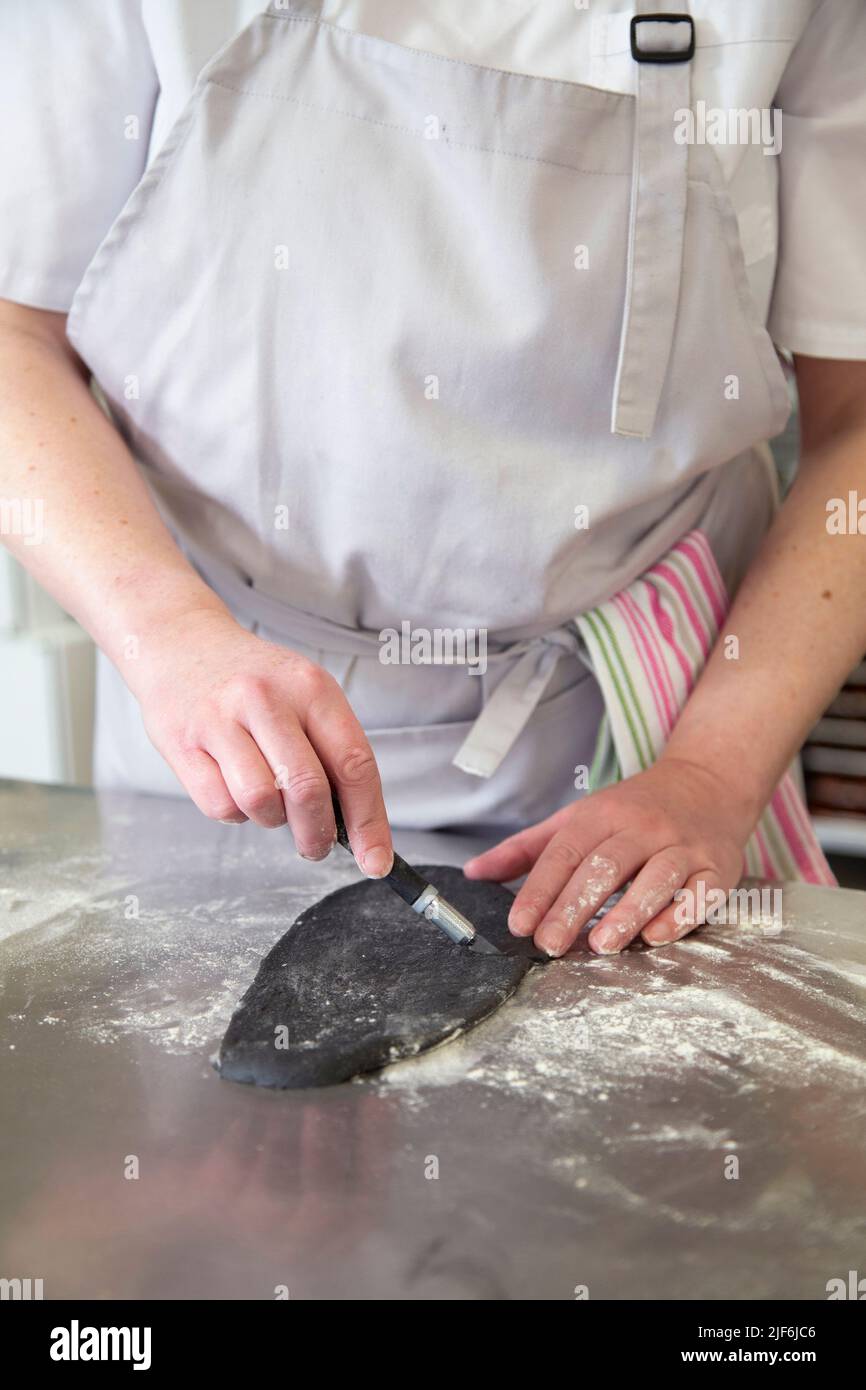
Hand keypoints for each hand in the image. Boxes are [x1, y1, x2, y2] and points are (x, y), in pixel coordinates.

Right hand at [127, 606, 392, 874]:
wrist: (181, 642)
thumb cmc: (254, 680)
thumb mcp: (304, 693)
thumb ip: (332, 749)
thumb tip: (358, 826)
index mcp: (311, 687)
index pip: (354, 764)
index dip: (369, 822)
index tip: (376, 861)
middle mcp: (266, 698)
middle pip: (308, 790)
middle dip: (317, 834)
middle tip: (315, 846)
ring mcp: (219, 719)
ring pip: (260, 803)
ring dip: (271, 821)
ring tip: (269, 805)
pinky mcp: (181, 742)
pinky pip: (219, 806)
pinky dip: (234, 813)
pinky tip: (233, 787)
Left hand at [464, 757, 753, 954]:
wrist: (708, 783)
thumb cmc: (633, 809)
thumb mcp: (577, 818)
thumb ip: (527, 848)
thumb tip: (474, 873)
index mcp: (602, 815)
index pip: (564, 853)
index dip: (539, 889)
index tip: (519, 924)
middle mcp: (642, 827)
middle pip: (605, 866)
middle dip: (574, 907)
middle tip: (550, 945)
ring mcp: (682, 846)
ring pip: (655, 878)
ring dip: (627, 913)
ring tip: (600, 945)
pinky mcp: (716, 867)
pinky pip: (700, 892)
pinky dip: (679, 915)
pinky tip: (656, 936)